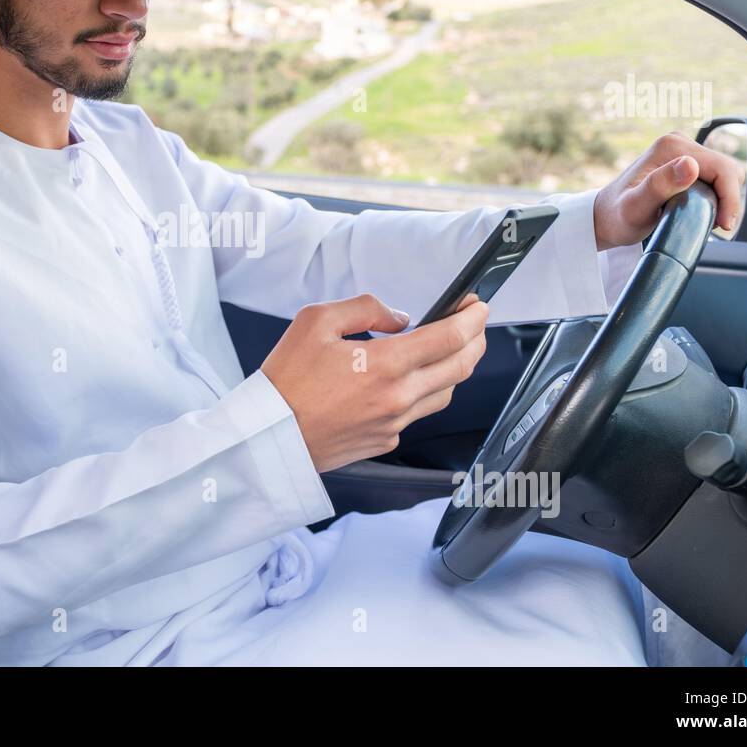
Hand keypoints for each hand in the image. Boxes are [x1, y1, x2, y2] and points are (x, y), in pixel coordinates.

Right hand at [261, 292, 487, 473]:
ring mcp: (394, 424)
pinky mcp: (385, 441)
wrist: (269, 436)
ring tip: (450, 349)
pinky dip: (424, 393)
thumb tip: (399, 317)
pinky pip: (418, 414)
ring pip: (445, 393)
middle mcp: (398, 398)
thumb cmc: (286, 380)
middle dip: (476, 340)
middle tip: (475, 323)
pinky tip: (411, 380)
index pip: (450, 338)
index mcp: (384, 364)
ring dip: (455, 367)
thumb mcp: (315, 321)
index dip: (472, 318)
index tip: (478, 306)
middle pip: (460, 367)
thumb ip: (365, 309)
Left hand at [592, 132, 744, 250]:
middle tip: (715, 225)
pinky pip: (712, 177)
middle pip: (726, 169)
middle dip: (728, 199)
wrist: (603, 219)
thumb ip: (660, 186)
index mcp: (671, 147)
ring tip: (707, 220)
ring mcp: (680, 152)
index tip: (723, 224)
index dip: (730, 197)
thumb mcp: (636, 207)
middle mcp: (677, 143)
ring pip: (722, 174)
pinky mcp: (682, 163)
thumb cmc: (616, 217)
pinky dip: (715, 196)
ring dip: (723, 198)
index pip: (722, 168)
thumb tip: (690, 165)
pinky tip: (703, 212)